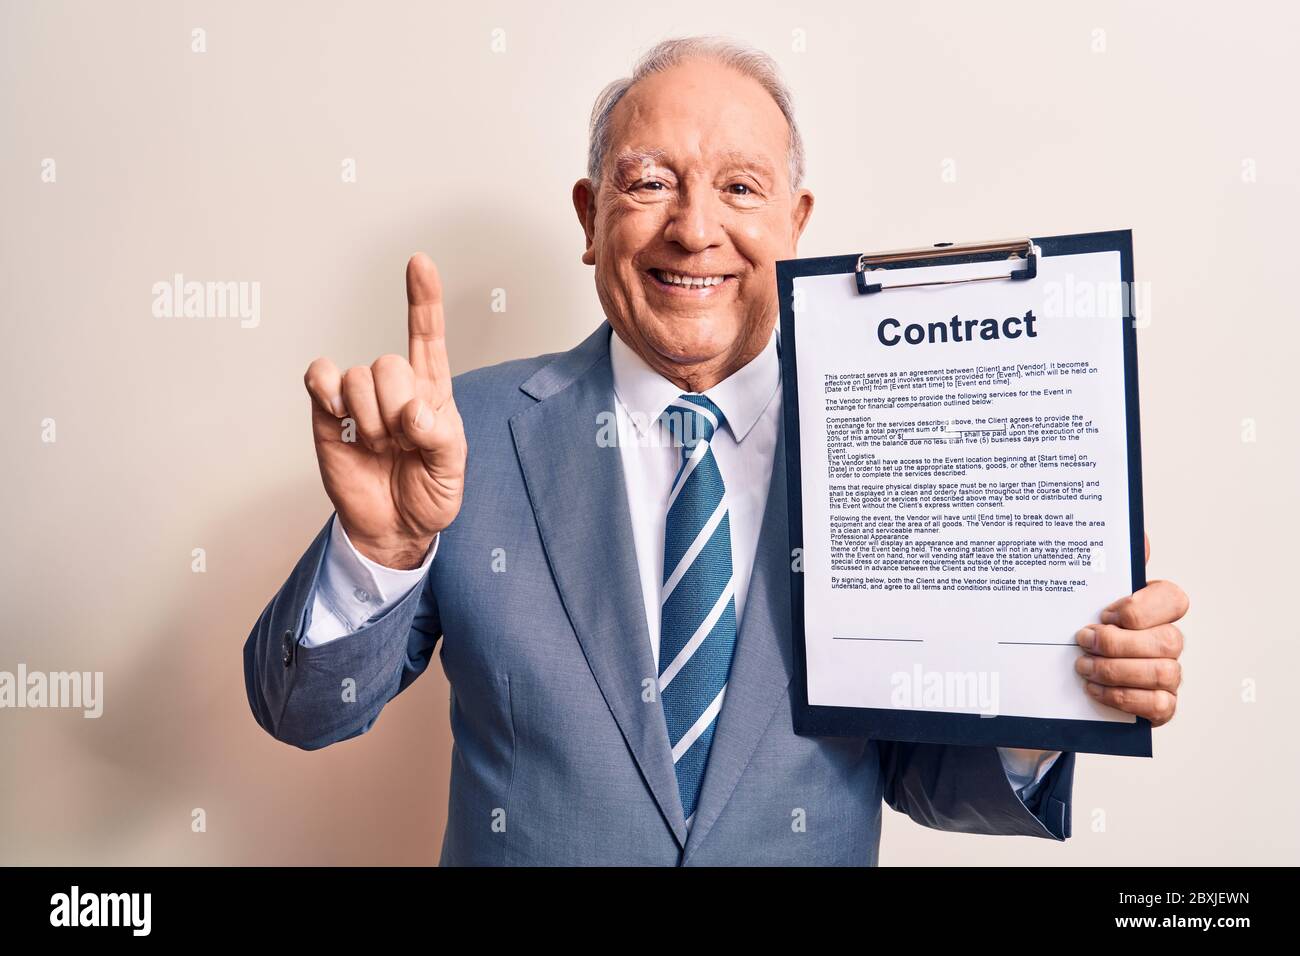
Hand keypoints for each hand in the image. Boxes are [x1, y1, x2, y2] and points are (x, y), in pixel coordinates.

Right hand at [303, 254, 466, 568]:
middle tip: (400, 445)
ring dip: (367, 420)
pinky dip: (325, 390)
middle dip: (394, 409)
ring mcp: (359, 399)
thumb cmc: (429, 495)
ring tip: (377, 448)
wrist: (393, 529)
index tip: (418, 261)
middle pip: (388, 364)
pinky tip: (338, 413)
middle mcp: (395, 388)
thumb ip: (441, 438)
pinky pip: (319, 380)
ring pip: (356, 378)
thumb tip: (413, 413)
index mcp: (432, 393)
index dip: (423, 299)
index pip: (428, 337)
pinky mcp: (327, 414)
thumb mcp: (452, 471)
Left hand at [1075, 535, 1188, 726]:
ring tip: (1082, 667)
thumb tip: (1139, 535)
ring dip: (1118, 672)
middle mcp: (1167, 638)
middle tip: (1082, 641)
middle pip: (1168, 640)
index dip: (1140, 608)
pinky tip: (1095, 690)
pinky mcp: (1160, 705)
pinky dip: (1125, 698)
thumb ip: (1107, 563)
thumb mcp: (1083, 593)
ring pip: (1165, 673)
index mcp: (1154, 606)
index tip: (1104, 612)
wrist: (1058, 673)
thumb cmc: (1078, 626)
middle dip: (1121, 644)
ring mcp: (1168, 673)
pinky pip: (1161, 706)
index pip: (1173, 599)